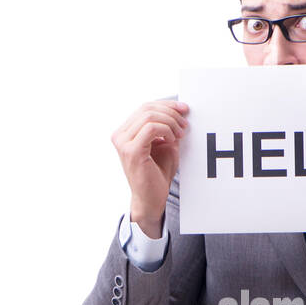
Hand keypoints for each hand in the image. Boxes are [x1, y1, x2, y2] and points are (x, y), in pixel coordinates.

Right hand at [110, 99, 188, 237]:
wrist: (151, 199)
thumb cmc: (157, 174)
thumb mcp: (164, 145)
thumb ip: (167, 128)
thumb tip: (179, 111)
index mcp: (125, 132)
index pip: (145, 107)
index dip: (166, 105)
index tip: (184, 109)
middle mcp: (120, 135)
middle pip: (147, 108)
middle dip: (170, 112)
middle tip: (185, 124)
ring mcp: (123, 143)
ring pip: (149, 116)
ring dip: (170, 122)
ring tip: (180, 133)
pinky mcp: (131, 151)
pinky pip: (151, 129)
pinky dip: (166, 130)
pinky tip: (172, 140)